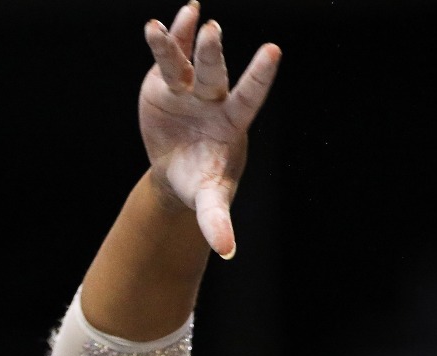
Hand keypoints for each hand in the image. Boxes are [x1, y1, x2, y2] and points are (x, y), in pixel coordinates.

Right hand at [139, 3, 280, 258]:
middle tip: (214, 33)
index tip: (273, 51)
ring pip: (187, 59)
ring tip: (189, 16)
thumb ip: (218, 222)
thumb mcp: (210, 202)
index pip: (250, 96)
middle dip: (213, 56)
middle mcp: (214, 99)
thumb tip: (227, 251)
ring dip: (184, 40)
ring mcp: (189, 88)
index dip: (260, 75)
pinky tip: (164, 20)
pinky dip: (168, 37)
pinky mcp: (166, 82)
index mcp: (232, 123)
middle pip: (215, 74)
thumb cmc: (202, 184)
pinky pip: (168, 55)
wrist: (177, 171)